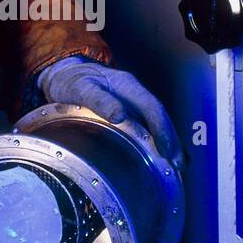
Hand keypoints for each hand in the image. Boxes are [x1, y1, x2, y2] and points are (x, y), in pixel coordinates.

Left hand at [37, 55, 184, 170]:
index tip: (167, 149)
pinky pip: (145, 129)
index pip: (152, 108)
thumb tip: (120, 115)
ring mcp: (132, 105)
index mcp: (127, 86)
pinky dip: (155, 144)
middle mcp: (134, 95)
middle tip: (178, 164)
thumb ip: (99, 100)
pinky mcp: (126, 115)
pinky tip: (161, 159)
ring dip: (167, 144)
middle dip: (172, 141)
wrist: (63, 75)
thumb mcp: (80, 87)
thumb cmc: (71, 80)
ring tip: (176, 167)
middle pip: (160, 118)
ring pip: (155, 125)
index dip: (162, 129)